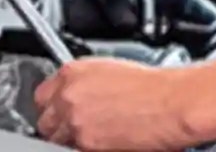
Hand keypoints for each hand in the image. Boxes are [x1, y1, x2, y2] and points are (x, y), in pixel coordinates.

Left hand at [34, 58, 187, 150]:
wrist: (172, 102)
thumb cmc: (156, 87)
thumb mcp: (113, 70)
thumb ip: (87, 82)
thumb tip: (79, 94)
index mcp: (74, 72)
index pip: (42, 95)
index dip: (55, 105)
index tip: (62, 110)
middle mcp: (68, 96)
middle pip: (45, 119)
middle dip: (59, 124)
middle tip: (79, 125)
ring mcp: (74, 121)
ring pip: (56, 139)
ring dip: (71, 138)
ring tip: (95, 134)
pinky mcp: (85, 143)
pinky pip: (72, 149)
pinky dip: (85, 146)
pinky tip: (104, 140)